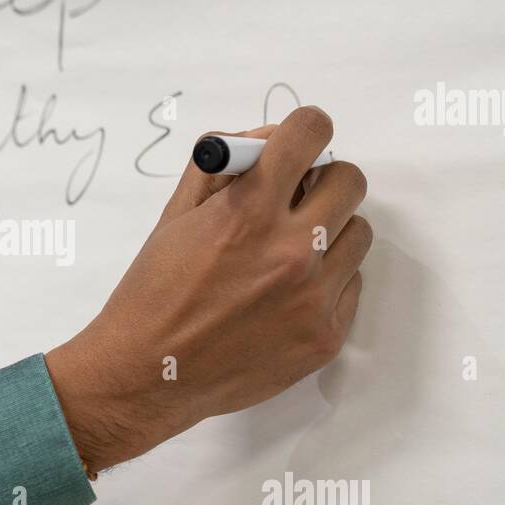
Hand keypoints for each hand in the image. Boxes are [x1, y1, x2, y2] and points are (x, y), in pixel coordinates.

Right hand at [45, 106, 370, 474]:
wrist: (147, 375)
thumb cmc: (154, 293)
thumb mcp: (175, 216)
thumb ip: (221, 167)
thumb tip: (266, 141)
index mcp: (248, 211)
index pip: (310, 132)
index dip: (305, 130)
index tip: (300, 143)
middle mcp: (290, 250)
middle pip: (350, 180)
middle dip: (324, 181)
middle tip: (296, 200)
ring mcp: (313, 297)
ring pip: (358, 233)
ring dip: (329, 232)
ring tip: (288, 254)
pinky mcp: (325, 336)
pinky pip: (350, 284)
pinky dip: (325, 282)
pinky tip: (284, 298)